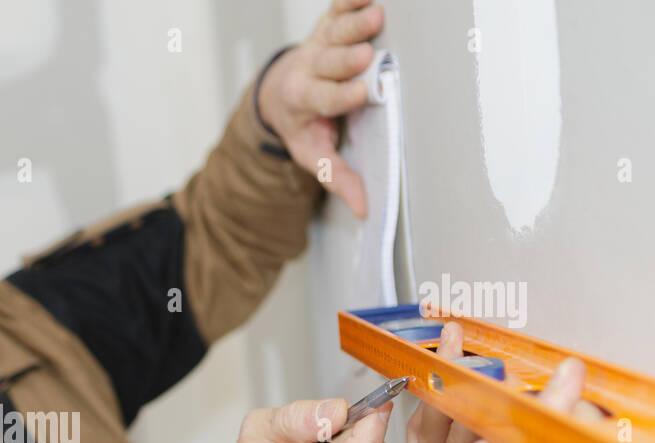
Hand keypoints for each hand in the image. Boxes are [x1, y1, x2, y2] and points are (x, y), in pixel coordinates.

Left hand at [256, 0, 383, 217]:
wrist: (278, 91)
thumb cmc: (302, 124)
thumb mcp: (313, 154)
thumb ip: (336, 177)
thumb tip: (364, 209)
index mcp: (302, 103)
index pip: (323, 100)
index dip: (342, 96)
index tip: (363, 94)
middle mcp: (306, 70)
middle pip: (327, 63)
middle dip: (345, 60)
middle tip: (366, 55)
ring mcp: (316, 44)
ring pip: (333, 32)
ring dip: (354, 24)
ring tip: (376, 17)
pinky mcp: (325, 24)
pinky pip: (337, 8)